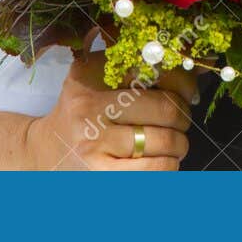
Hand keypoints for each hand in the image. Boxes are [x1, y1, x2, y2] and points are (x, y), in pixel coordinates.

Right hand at [21, 50, 197, 169]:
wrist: (46, 151)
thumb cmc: (83, 111)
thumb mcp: (100, 78)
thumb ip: (139, 66)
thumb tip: (194, 72)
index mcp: (92, 75)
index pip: (155, 70)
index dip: (183, 82)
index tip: (188, 92)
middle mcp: (89, 106)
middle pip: (164, 107)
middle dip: (183, 116)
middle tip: (181, 121)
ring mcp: (93, 143)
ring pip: (163, 140)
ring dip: (180, 143)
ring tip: (175, 143)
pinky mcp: (100, 174)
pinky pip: (153, 170)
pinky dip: (168, 165)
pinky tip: (164, 161)